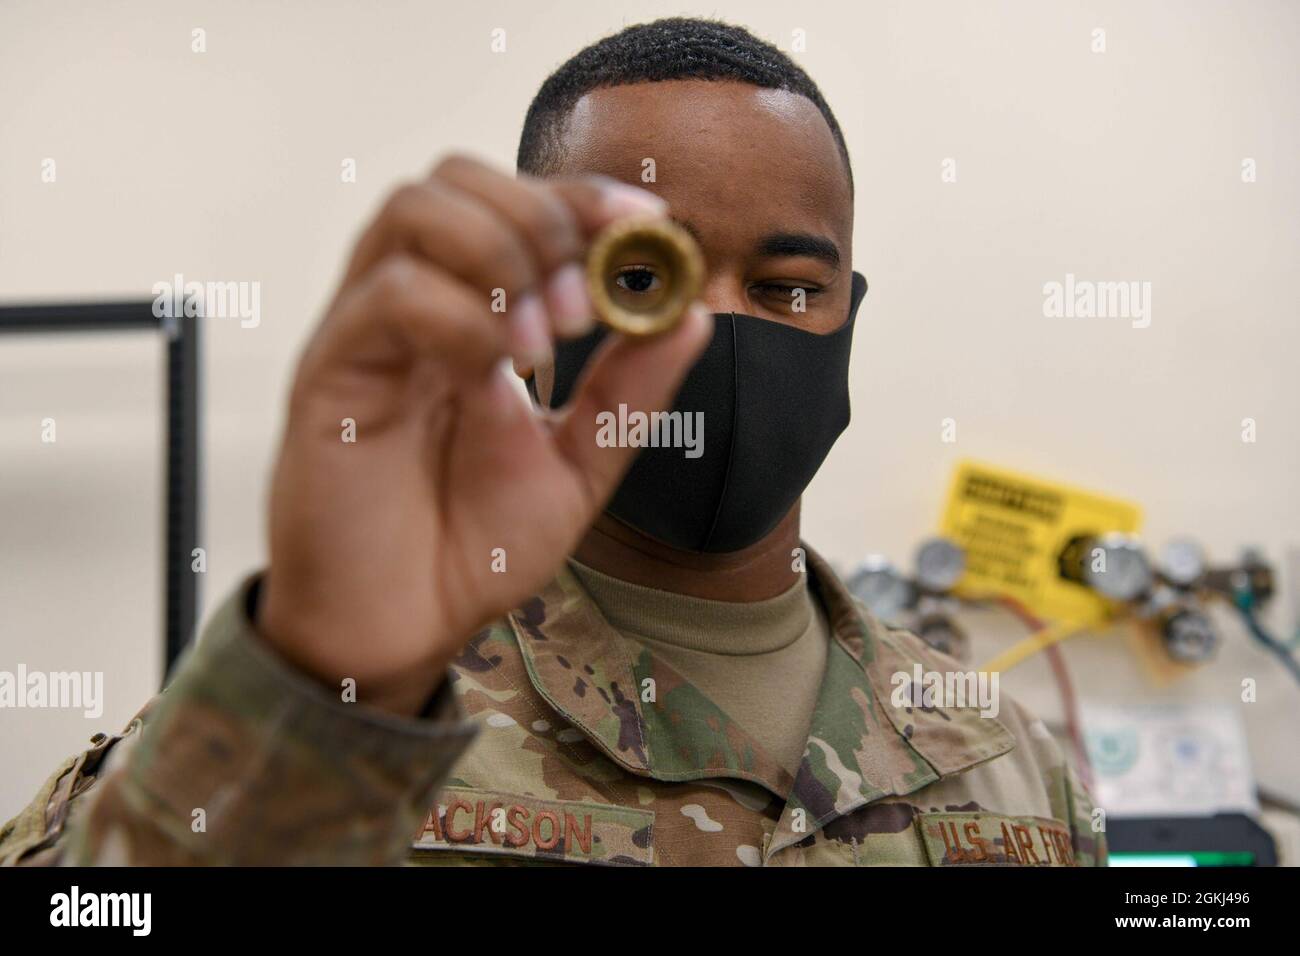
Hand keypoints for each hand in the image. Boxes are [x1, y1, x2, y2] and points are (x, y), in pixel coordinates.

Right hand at [255, 156, 708, 714]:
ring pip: (413, 213)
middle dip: (541, 218)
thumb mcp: (579, 464)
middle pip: (457, 179)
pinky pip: (387, 296)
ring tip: (544, 339)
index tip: (645, 222)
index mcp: (472, 317)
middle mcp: (414, 308)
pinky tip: (495, 371)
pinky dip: (459, 314)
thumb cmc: (473, 546)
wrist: (405, 628)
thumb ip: (630, 391)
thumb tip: (691, 315)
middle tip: (584, 305)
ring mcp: (368, 334)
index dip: (582, 195)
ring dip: (500, 254)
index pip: (514, 205)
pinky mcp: (330, 374)